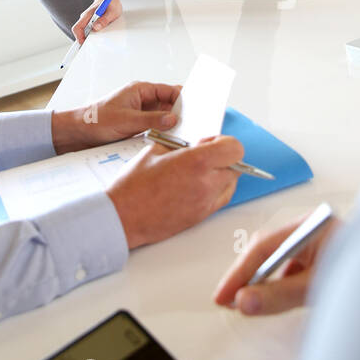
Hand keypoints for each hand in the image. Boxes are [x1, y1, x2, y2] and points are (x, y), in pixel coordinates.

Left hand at [51, 81, 181, 152]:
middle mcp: (142, 100)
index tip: (195, 108)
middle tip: (192, 124)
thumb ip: (151, 120)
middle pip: (169, 104)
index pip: (169, 91)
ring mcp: (140, 112)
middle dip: (179, 113)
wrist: (78, 131)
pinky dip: (162, 132)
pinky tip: (167, 140)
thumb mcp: (126, 120)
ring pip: (163, 117)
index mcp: (140, 90)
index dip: (183, 99)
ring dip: (170, 125)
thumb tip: (173, 119)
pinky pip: (155, 126)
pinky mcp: (137, 124)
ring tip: (182, 134)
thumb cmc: (96, 120)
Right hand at [72, 0, 122, 42]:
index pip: (77, 28)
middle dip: (85, 40)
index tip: (84, 44)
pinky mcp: (91, 22)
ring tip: (100, 38)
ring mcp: (87, 20)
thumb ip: (105, 20)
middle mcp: (85, 18)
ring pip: (84, 32)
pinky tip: (101, 34)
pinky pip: (89, 30)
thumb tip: (96, 27)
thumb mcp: (112, 11)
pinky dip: (93, 34)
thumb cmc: (110, 2)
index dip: (79, 38)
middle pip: (79, 32)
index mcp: (88, 15)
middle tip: (94, 44)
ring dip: (90, 37)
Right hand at [107, 135, 243, 248]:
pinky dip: (216, 190)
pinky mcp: (201, 216)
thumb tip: (194, 144)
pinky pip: (220, 199)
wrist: (123, 216)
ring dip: (222, 174)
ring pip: (231, 184)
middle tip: (205, 155)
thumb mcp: (155, 151)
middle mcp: (206, 183)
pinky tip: (198, 184)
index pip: (234, 149)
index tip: (211, 143)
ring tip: (200, 171)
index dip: (225, 143)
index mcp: (196, 162)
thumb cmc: (133, 186)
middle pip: (236, 167)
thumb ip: (180, 146)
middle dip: (224, 158)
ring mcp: (205, 203)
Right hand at [212, 212, 339, 315]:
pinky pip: (293, 272)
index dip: (239, 273)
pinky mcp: (324, 260)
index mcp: (310, 227)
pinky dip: (280, 287)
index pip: (263, 248)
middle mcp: (313, 232)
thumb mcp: (314, 287)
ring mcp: (319, 246)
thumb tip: (244, 301)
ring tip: (248, 304)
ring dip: (264, 284)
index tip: (224, 295)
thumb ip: (277, 296)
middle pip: (268, 253)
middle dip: (247, 278)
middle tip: (228, 300)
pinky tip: (275, 300)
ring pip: (280, 264)